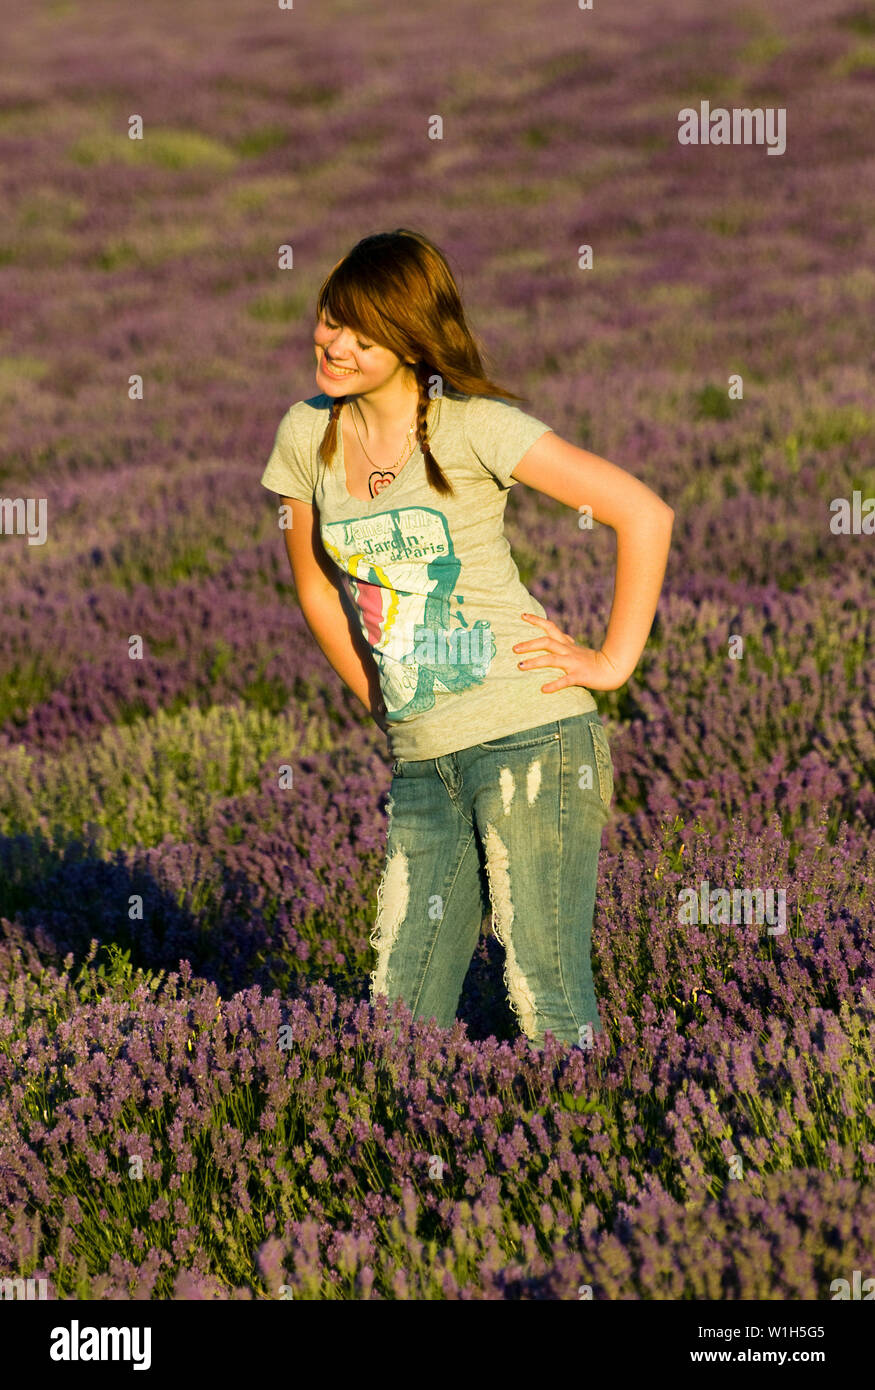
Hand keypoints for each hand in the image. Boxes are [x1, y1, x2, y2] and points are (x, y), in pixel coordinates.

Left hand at [512, 613, 626, 691]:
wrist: (613, 669)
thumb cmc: (593, 661)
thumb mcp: (578, 649)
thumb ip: (567, 643)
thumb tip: (559, 637)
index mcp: (567, 644)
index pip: (550, 627)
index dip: (536, 620)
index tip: (522, 615)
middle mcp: (568, 651)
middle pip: (546, 641)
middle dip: (529, 644)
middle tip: (514, 648)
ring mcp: (573, 663)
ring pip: (551, 659)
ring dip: (535, 662)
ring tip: (520, 666)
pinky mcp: (579, 676)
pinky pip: (565, 680)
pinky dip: (554, 685)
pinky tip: (543, 689)